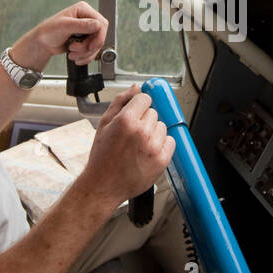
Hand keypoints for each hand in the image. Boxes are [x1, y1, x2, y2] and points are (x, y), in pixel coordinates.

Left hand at [17, 2, 107, 70]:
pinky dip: (85, 57)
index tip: (91, 46)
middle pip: (100, 36)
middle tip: (75, 49)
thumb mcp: (64, 26)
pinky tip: (75, 57)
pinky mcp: (85, 40)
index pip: (101, 23)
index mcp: (83, 10)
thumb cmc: (48, 31)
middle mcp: (87, 19)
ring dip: (85, 53)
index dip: (98, 37)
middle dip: (89, 47)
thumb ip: (81, 25)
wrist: (42, 43)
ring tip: (72, 53)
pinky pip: (93, 51)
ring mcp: (87, 30)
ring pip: (97, 45)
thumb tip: (97, 24)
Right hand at [79, 84, 175, 210]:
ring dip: (153, 132)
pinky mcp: (162, 160)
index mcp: (126, 121)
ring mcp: (154, 147)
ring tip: (138, 145)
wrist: (103, 185)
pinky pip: (170, 141)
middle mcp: (142, 132)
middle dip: (144, 120)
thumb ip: (121, 102)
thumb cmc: (102, 156)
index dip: (138, 106)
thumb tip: (136, 87)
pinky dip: (162, 145)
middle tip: (131, 135)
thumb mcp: (104, 124)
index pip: (145, 98)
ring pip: (162, 126)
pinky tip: (147, 152)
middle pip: (153, 112)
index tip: (133, 115)